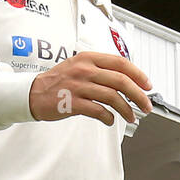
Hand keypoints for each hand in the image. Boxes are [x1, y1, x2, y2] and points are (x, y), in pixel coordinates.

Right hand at [28, 51, 152, 126]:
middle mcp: (85, 70)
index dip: (138, 75)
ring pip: (112, 97)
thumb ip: (99, 69)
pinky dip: (108, 117)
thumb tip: (124, 80)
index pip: (120, 63)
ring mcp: (78, 86)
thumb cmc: (57, 82)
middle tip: (145, 106)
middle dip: (138, 95)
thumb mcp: (78, 66)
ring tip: (131, 117)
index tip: (147, 85)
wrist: (32, 93)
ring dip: (126, 110)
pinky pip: (98, 111)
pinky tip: (110, 120)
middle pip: (121, 80)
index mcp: (88, 58)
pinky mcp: (72, 103)